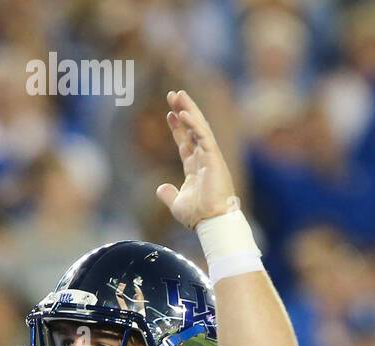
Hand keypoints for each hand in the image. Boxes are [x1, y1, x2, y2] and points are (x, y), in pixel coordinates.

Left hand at [155, 90, 238, 228]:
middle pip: (193, 128)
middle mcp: (204, 157)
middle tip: (173, 94)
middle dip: (183, 110)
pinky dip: (193, 124)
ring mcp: (210, 156)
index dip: (177, 127)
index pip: (185, 141)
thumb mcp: (177, 203)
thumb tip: (160, 188)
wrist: (210, 222)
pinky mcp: (214, 158)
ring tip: (178, 95)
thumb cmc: (197, 215)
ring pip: (199, 127)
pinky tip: (183, 113)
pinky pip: (203, 136)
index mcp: (195, 166)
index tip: (169, 114)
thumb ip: (169, 194)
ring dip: (188, 109)